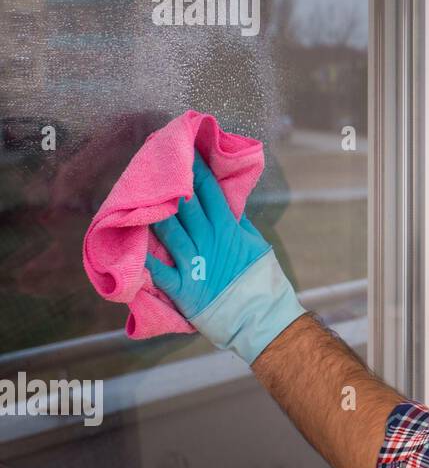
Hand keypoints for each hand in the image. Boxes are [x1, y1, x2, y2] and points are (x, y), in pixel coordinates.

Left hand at [145, 152, 304, 363]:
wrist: (260, 316)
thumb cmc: (261, 281)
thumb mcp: (257, 246)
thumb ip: (239, 226)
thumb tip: (228, 207)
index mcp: (228, 229)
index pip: (209, 192)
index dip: (196, 170)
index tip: (186, 151)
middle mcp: (208, 241)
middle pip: (186, 206)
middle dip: (172, 183)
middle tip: (157, 162)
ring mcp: (194, 263)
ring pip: (169, 231)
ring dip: (155, 213)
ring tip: (140, 195)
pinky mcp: (183, 287)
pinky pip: (158, 270)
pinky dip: (143, 258)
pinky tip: (128, 244)